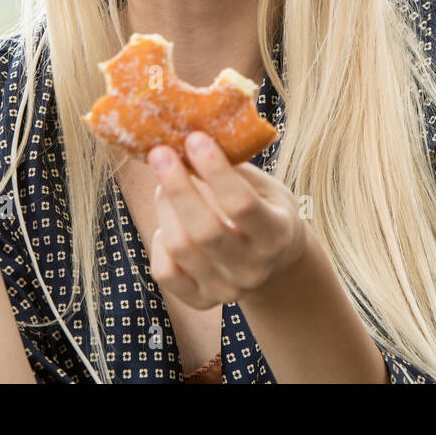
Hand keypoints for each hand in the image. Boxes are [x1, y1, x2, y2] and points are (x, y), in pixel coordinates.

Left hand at [146, 132, 306, 309]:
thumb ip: (233, 168)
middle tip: (160, 153)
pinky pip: (165, 272)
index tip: (195, 139)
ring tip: (164, 181)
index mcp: (276, 236)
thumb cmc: (266, 210)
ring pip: (180, 248)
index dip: (215, 170)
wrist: (274, 261)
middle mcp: (253, 269)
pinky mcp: (201, 301)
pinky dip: (159, 241)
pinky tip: (169, 222)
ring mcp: (226, 290)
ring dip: (165, 206)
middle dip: (178, 186)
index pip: (241, 205)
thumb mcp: (264, 187)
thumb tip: (190, 134)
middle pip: (205, 230)